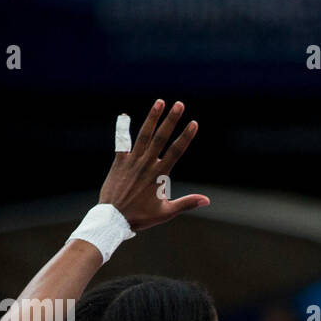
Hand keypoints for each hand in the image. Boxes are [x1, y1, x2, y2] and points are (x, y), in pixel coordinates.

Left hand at [99, 99, 208, 230]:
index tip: (193, 123)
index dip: (186, 136)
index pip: (176, 151)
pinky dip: (123, 129)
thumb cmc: (141, 216)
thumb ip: (186, 203)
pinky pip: (122, 142)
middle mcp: (146, 164)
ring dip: (152, 118)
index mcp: (159, 174)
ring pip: (143, 135)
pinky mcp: (119, 162)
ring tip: (160, 102)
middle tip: (179, 104)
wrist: (114, 218)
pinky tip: (125, 115)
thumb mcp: (167, 212)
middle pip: (161, 137)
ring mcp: (132, 161)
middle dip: (171, 120)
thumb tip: (206, 200)